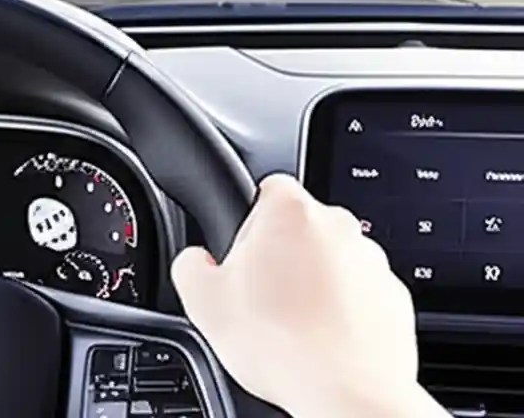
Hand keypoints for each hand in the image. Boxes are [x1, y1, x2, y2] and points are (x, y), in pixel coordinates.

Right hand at [172, 174, 442, 417]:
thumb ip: (190, 263)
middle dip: (279, 256)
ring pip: (330, 262)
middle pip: (298, 228)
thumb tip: (196, 261)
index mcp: (291, 212)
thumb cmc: (283, 344)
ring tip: (290, 327)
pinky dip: (341, 312)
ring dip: (311, 285)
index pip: (266, 188)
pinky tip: (319, 341)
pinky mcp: (394, 298)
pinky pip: (359, 295)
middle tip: (259, 298)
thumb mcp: (201, 300)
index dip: (248, 223)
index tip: (241, 255)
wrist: (347, 395)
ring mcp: (374, 262)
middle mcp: (339, 227)